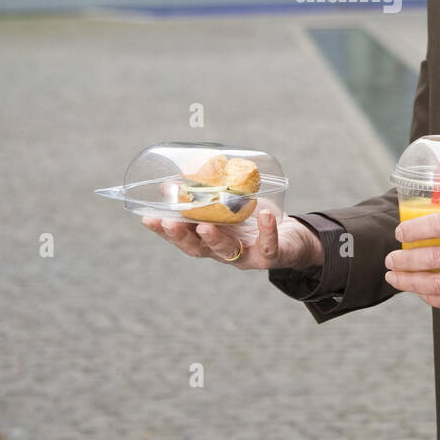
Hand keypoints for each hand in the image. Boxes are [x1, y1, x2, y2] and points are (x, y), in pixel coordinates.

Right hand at [141, 206, 323, 273]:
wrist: (292, 235)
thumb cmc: (253, 218)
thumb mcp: (227, 205)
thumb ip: (203, 195)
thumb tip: (169, 183)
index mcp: (209, 239)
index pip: (182, 238)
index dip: (164, 231)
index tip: (147, 218)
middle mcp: (223, 251)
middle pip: (198, 249)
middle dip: (182, 236)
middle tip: (170, 222)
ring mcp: (246, 256)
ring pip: (227, 253)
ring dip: (214, 239)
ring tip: (205, 226)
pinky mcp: (270, 255)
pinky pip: (268, 245)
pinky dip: (266, 231)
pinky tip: (264, 215)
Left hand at [383, 210, 439, 312]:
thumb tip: (434, 231)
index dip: (416, 229)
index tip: (400, 234)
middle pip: (434, 257)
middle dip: (405, 261)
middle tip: (389, 261)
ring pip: (439, 284)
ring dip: (412, 282)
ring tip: (396, 279)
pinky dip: (434, 299)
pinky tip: (422, 294)